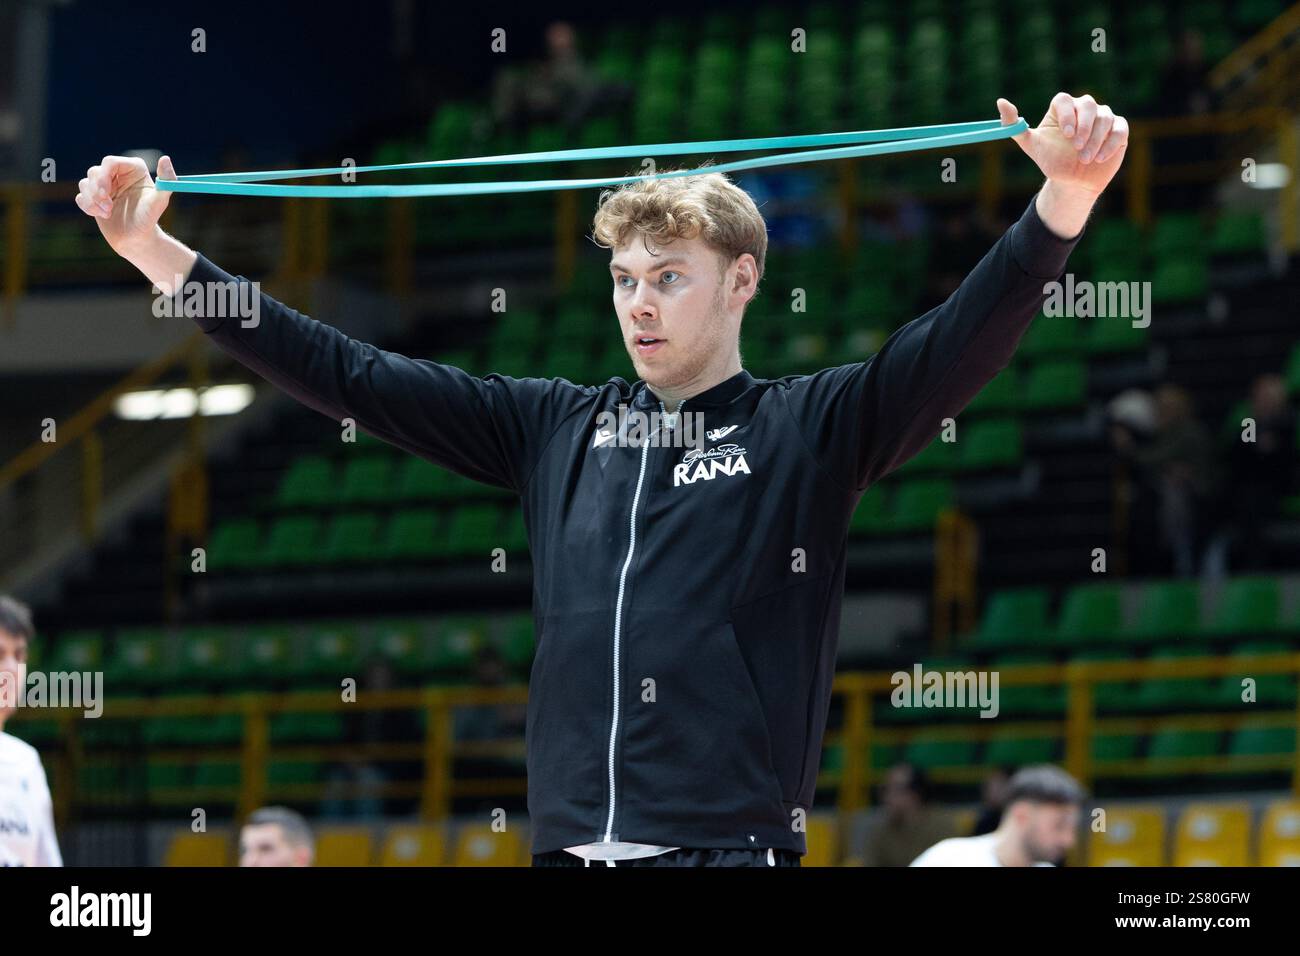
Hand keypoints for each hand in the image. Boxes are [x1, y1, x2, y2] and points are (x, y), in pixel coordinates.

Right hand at [75, 154, 178, 255]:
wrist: (137, 239)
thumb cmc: (150, 219)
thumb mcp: (159, 201)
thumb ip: (166, 180)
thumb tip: (165, 159)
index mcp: (133, 169)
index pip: (110, 162)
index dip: (104, 176)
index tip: (105, 194)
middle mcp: (117, 173)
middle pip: (95, 172)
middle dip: (97, 190)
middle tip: (109, 208)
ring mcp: (105, 185)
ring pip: (85, 183)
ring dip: (93, 201)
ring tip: (108, 213)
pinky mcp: (94, 198)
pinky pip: (81, 196)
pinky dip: (88, 207)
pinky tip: (102, 216)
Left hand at [998, 94, 1127, 195]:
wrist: (1072, 180)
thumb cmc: (1051, 159)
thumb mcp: (1030, 144)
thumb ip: (1014, 125)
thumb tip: (1001, 102)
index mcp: (1063, 108)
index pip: (1064, 100)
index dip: (1066, 115)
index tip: (1065, 134)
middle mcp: (1084, 108)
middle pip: (1088, 104)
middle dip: (1084, 126)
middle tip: (1076, 147)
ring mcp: (1103, 117)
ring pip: (1105, 117)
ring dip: (1096, 139)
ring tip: (1085, 159)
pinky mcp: (1118, 130)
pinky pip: (1120, 129)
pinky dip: (1111, 143)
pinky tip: (1099, 158)